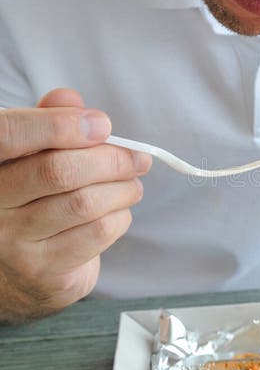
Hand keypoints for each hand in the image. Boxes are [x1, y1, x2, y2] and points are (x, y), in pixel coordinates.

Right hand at [0, 88, 151, 319]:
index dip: (58, 125)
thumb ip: (48, 124)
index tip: (101, 124)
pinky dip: (120, 217)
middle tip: (137, 158)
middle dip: (110, 159)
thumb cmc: (32, 199)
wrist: (21, 271)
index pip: (9, 134)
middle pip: (58, 170)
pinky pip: (97, 233)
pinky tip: (119, 212)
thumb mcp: (32, 156)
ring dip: (123, 189)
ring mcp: (13, 242)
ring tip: (133, 184)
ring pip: (84, 204)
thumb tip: (69, 98)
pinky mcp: (43, 271)